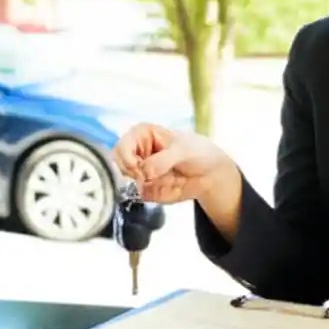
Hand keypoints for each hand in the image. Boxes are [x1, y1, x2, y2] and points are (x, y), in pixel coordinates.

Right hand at [113, 123, 233, 203]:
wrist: (210, 173)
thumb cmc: (197, 152)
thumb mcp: (182, 150)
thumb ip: (162, 160)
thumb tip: (145, 172)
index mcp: (142, 134)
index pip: (121, 146)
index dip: (126, 159)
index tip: (138, 168)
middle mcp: (137, 152)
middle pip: (118, 164)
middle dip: (131, 172)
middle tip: (146, 177)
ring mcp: (140, 171)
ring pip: (125, 180)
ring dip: (139, 184)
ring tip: (159, 180)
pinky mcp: (145, 187)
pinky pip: (138, 194)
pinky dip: (148, 193)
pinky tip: (163, 186)